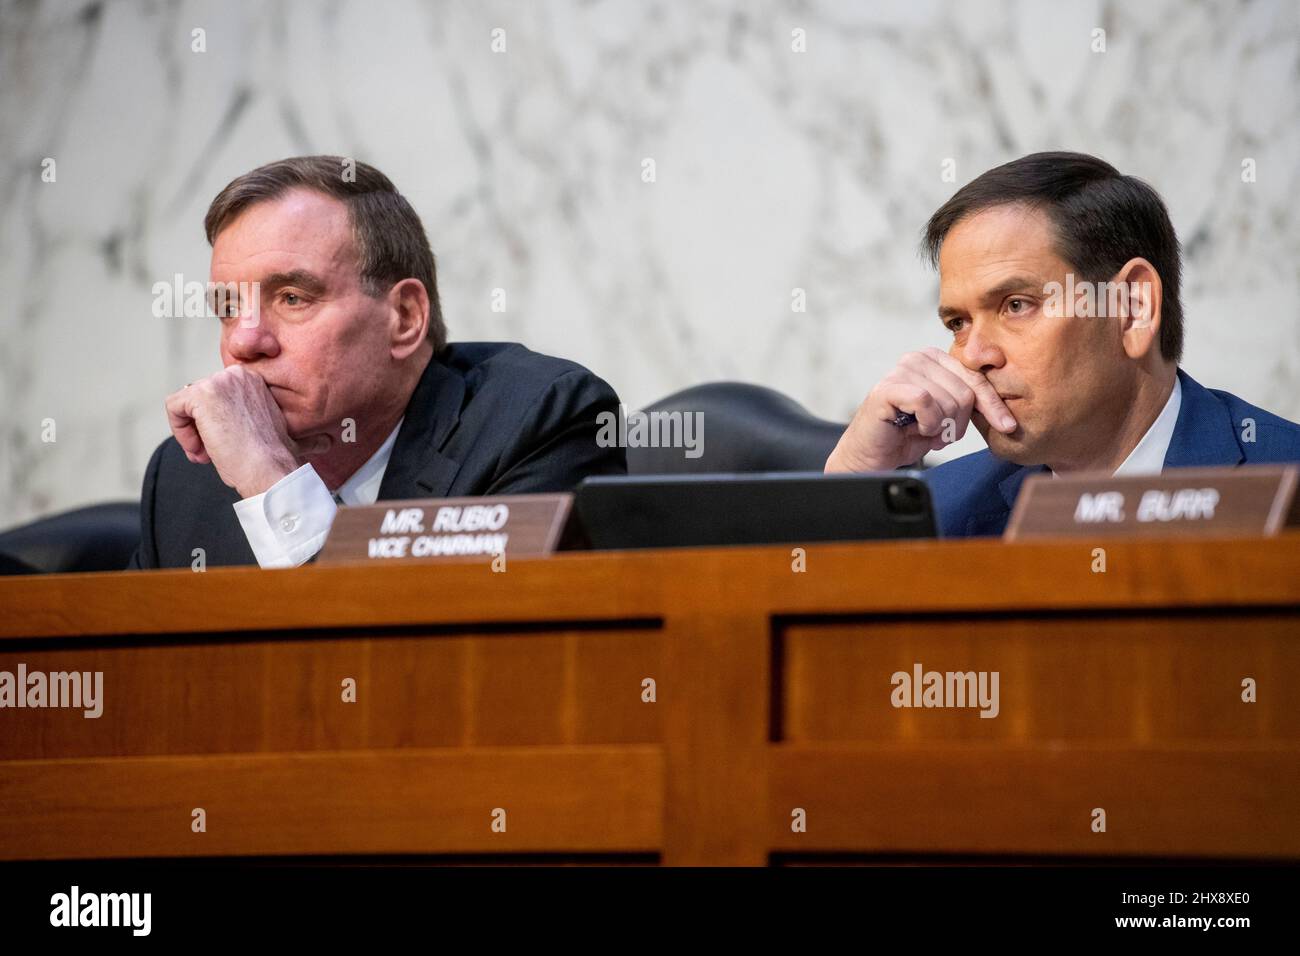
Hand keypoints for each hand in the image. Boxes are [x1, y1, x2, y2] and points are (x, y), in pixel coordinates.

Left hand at [165, 365, 330, 497]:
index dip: (213, 422)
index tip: (221, 442)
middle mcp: (238, 375)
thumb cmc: (266, 457)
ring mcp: (219, 382)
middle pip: (199, 397)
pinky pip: (174, 407)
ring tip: (204, 454)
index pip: (217, 394)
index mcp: (253, 380)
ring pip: (185, 402)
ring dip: (190, 431)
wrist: (268, 469)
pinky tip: (198, 448)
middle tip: (208, 452)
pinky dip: (180, 431)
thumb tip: (208, 416)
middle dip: (200, 427)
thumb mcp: (254, 423)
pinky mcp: (201, 394)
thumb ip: (235, 410)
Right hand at [826, 347, 1017, 471]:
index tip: (1008, 426)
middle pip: (966, 392)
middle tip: (939, 434)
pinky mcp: (888, 388)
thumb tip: (1007, 409)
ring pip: (948, 401)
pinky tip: (914, 428)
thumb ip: (969, 402)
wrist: (870, 456)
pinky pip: (926, 403)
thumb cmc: (907, 435)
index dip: (993, 404)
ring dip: (941, 427)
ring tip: (923, 431)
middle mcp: (918, 358)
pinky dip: (927, 424)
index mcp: (934, 359)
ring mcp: (901, 371)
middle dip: (958, 423)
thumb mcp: (947, 417)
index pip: (976, 378)